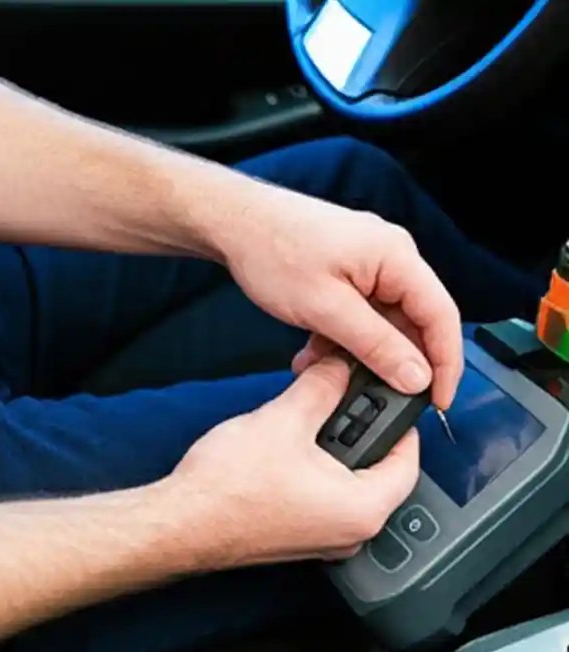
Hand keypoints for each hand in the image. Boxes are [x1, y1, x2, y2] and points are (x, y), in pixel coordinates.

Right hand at [167, 356, 418, 566]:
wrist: (181, 522)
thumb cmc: (228, 488)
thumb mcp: (283, 420)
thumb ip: (322, 388)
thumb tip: (339, 369)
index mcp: (363, 508)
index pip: (408, 460)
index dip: (398, 421)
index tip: (385, 396)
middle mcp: (350, 533)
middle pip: (376, 472)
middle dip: (357, 432)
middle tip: (337, 402)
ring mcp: (322, 541)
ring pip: (345, 486)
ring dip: (330, 452)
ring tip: (303, 423)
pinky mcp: (296, 539)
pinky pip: (320, 500)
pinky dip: (311, 473)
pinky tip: (283, 451)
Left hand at [218, 182, 462, 408]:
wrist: (232, 222)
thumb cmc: (272, 250)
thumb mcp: (325, 309)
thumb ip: (375, 344)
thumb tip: (416, 376)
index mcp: (397, 257)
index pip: (441, 316)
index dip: (447, 363)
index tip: (439, 400)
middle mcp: (390, 256)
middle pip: (413, 321)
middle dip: (394, 362)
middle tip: (379, 397)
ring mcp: (366, 263)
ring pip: (381, 322)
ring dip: (358, 353)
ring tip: (330, 374)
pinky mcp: (344, 271)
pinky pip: (358, 313)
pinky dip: (341, 338)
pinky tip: (316, 355)